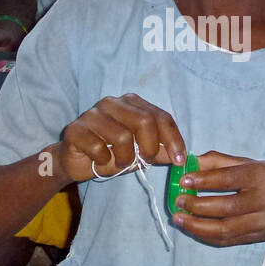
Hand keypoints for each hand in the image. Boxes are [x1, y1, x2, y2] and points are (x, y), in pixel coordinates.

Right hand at [54, 94, 185, 182]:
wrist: (76, 162)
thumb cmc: (112, 153)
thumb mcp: (142, 153)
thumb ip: (163, 152)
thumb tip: (188, 158)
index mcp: (131, 103)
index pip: (161, 116)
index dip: (174, 139)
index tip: (179, 160)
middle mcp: (112, 103)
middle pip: (144, 121)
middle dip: (150, 147)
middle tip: (146, 161)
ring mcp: (92, 114)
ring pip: (122, 136)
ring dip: (126, 158)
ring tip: (121, 163)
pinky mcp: (76, 129)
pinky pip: (98, 147)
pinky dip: (104, 160)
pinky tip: (100, 160)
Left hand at [171, 151, 264, 246]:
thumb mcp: (253, 165)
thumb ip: (222, 162)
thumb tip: (192, 161)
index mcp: (264, 176)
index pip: (230, 178)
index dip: (204, 180)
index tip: (184, 180)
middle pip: (225, 206)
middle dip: (197, 204)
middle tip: (178, 200)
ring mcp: (262, 222)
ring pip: (224, 228)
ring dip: (197, 225)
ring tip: (179, 218)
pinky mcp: (256, 238)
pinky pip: (227, 240)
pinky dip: (206, 235)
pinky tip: (192, 228)